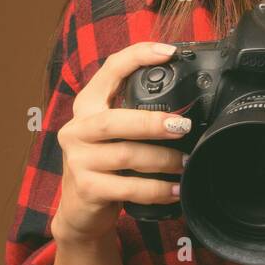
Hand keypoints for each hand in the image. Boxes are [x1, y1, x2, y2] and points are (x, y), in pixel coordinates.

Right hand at [53, 41, 190, 243]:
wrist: (80, 211)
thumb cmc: (106, 166)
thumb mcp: (113, 135)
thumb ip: (135, 115)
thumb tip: (186, 108)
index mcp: (87, 106)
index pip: (110, 70)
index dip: (138, 57)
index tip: (169, 52)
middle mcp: (77, 129)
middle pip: (115, 120)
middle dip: (153, 123)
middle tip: (183, 126)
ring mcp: (78, 160)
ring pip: (126, 156)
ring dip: (162, 160)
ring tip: (185, 163)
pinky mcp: (87, 189)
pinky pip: (128, 188)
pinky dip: (157, 190)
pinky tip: (176, 190)